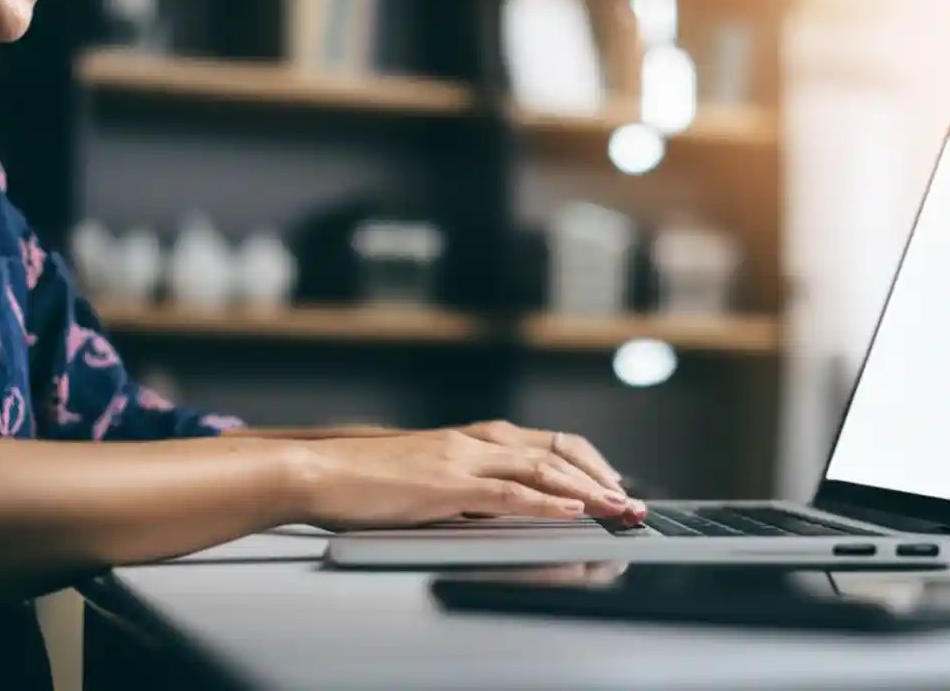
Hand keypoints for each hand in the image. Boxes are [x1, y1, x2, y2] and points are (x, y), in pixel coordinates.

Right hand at [289, 430, 633, 530]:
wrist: (318, 471)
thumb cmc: (363, 480)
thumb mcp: (428, 479)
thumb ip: (465, 488)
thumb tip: (501, 508)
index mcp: (471, 439)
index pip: (546, 443)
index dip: (587, 463)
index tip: (613, 484)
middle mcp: (474, 441)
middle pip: (555, 451)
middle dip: (600, 477)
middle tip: (630, 502)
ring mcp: (462, 459)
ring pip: (541, 467)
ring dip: (586, 490)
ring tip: (617, 508)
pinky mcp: (446, 484)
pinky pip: (507, 493)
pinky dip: (546, 501)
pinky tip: (572, 511)